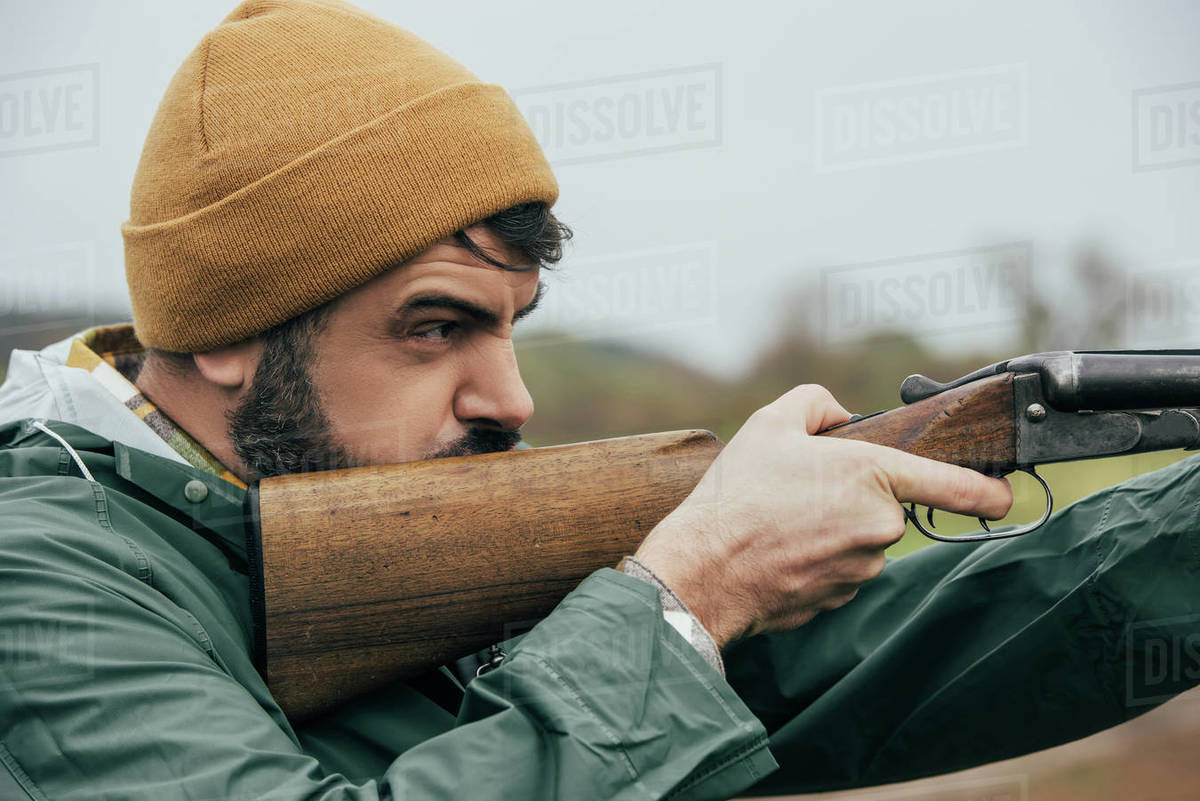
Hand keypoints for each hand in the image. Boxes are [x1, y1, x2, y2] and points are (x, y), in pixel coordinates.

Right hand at [632, 384, 1012, 647]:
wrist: (702, 570)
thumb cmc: (737, 495)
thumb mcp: (770, 424)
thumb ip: (817, 403)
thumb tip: (841, 416)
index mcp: (873, 475)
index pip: (956, 487)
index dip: (990, 491)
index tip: (1004, 493)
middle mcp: (879, 526)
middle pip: (888, 507)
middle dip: (855, 497)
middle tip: (802, 489)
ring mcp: (862, 568)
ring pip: (862, 540)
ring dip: (834, 529)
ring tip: (780, 520)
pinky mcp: (840, 599)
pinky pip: (841, 569)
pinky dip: (817, 558)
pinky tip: (779, 548)